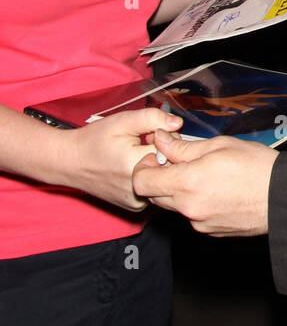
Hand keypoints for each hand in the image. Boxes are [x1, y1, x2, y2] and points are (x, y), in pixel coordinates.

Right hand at [65, 109, 183, 210]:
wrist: (70, 162)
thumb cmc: (94, 140)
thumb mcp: (122, 121)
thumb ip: (152, 118)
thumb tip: (177, 124)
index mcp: (138, 166)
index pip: (170, 148)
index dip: (159, 137)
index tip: (143, 135)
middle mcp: (140, 189)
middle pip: (169, 165)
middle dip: (159, 152)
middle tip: (136, 145)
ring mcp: (139, 202)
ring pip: (162, 178)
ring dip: (154, 166)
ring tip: (132, 158)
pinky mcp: (136, 207)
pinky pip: (154, 189)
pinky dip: (148, 178)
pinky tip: (131, 171)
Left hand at [132, 130, 277, 234]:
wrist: (286, 197)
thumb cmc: (256, 166)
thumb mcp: (218, 145)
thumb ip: (183, 147)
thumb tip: (160, 141)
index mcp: (187, 183)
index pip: (141, 182)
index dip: (144, 167)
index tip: (157, 157)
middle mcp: (188, 208)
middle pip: (154, 196)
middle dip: (159, 179)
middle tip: (179, 164)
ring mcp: (199, 223)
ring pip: (174, 207)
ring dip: (178, 192)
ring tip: (203, 177)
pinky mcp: (212, 232)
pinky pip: (193, 216)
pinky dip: (196, 204)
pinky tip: (217, 192)